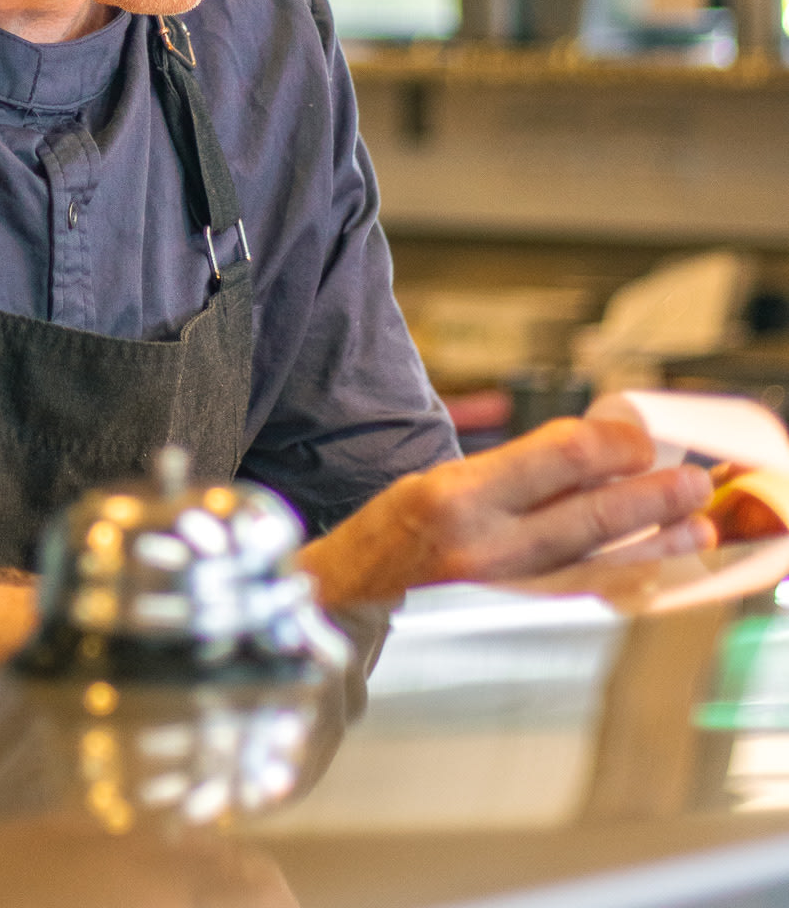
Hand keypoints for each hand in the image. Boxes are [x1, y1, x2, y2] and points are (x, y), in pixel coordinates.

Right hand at [297, 417, 715, 608]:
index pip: (556, 458)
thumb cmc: (393, 528)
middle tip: (693, 481)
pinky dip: (625, 577)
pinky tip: (654, 567)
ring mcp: (504, 588)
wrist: (354, 593)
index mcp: (458, 494)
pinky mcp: (515, 613)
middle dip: (651, 498)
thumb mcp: (442, 477)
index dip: (610, 444)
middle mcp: (484, 544)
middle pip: (590, 516)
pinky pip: (585, 592)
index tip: (639, 436)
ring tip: (696, 527)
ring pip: (599, 561)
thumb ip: (518, 468)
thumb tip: (596, 453)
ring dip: (654, 543)